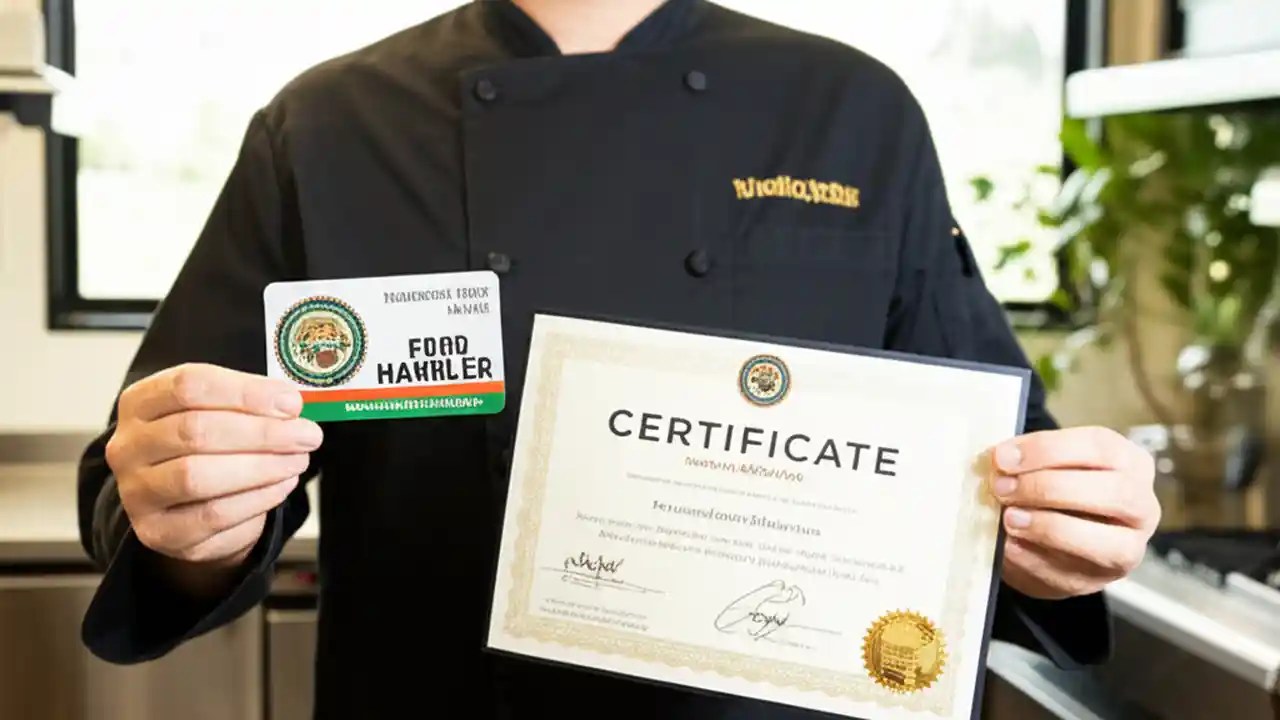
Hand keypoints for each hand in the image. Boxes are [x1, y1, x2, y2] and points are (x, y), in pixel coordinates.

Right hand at [105, 363, 320, 581]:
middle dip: (262, 432)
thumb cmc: (209, 448)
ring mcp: (137, 492)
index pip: (189, 385)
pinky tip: (282, 484)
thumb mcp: (221, 412)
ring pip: (199, 475)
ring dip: (262, 466)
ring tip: (298, 460)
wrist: (189, 506)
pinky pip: (213, 514)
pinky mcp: (158, 532)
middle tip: (307, 434)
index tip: (291, 402)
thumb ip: (249, 403)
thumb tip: (289, 404)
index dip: (246, 392)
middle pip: (196, 430)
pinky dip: (257, 498)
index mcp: (140, 402)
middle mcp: (129, 446)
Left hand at [988, 426, 1159, 599]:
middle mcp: (1140, 507)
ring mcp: (1125, 550)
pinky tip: (1008, 545)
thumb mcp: (1047, 464)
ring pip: (1103, 543)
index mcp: (1130, 463)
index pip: (1100, 448)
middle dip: (1048, 488)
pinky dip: (1031, 559)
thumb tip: (1001, 461)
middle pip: (1113, 492)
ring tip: (1009, 518)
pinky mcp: (1097, 582)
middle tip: (1004, 488)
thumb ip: (1030, 460)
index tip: (1005, 456)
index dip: (1048, 450)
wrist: (1050, 540)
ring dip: (1047, 528)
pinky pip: (1068, 575)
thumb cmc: (1053, 491)